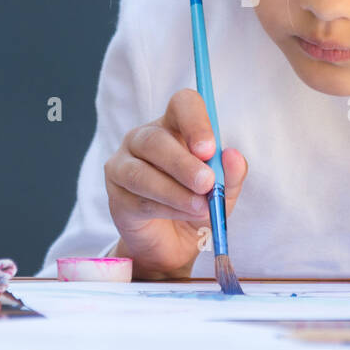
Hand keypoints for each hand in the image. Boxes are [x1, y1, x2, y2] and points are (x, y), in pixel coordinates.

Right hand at [104, 88, 246, 278]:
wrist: (174, 244)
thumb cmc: (198, 204)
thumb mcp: (223, 191)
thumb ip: (230, 175)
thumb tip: (233, 156)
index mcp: (175, 126)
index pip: (182, 104)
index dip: (195, 121)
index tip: (209, 149)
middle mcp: (144, 138)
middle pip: (155, 139)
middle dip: (183, 164)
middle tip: (207, 183)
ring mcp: (123, 164)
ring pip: (142, 172)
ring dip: (174, 191)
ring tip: (200, 207)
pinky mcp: (115, 194)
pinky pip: (138, 199)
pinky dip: (165, 208)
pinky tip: (181, 214)